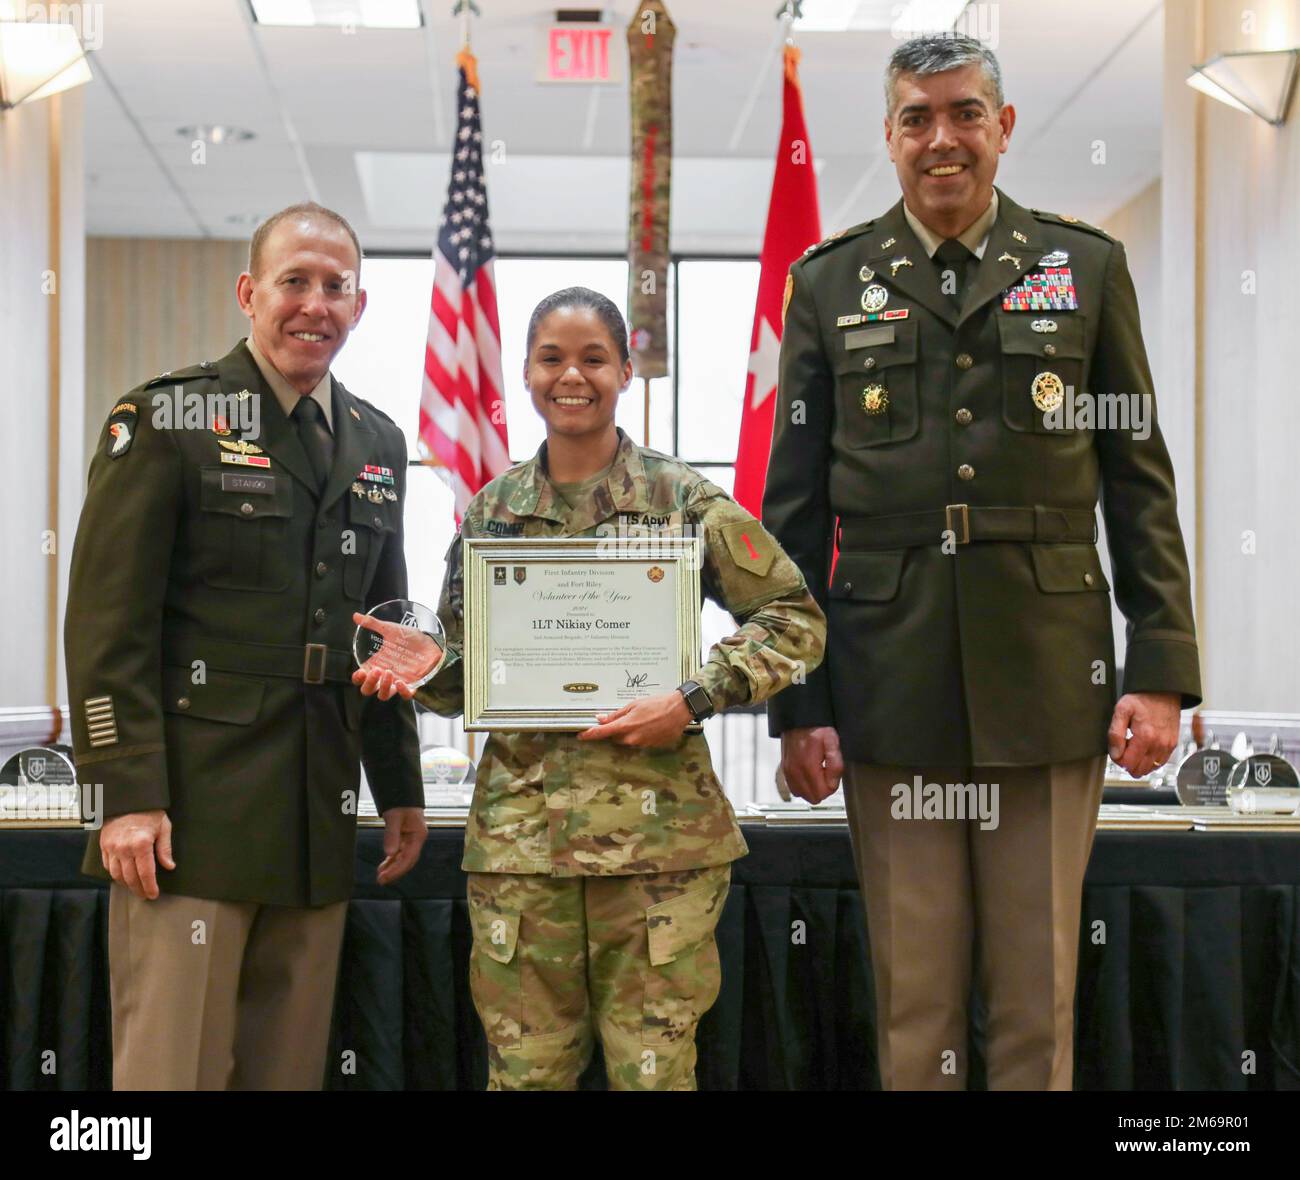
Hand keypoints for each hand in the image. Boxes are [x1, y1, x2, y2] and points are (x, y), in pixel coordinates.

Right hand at [100, 809, 174, 899]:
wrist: (127, 799)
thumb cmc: (149, 812)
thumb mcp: (163, 826)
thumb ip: (165, 848)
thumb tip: (169, 866)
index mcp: (141, 843)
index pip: (145, 873)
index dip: (149, 886)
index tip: (153, 894)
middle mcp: (124, 848)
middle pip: (130, 877)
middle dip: (138, 889)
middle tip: (145, 895)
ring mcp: (112, 848)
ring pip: (116, 875)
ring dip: (126, 884)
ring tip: (135, 888)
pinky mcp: (103, 846)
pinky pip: (108, 866)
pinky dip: (115, 874)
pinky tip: (123, 877)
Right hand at [351, 611, 442, 700]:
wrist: (430, 640)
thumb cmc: (407, 637)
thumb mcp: (389, 629)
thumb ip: (372, 624)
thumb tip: (356, 616)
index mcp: (375, 665)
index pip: (360, 679)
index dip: (357, 678)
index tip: (360, 671)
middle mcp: (384, 676)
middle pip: (368, 690)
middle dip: (369, 683)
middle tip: (376, 671)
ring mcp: (397, 681)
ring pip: (384, 696)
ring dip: (383, 687)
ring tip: (388, 672)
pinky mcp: (412, 684)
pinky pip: (405, 696)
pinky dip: (402, 692)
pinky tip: (400, 682)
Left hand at [377, 805, 427, 885]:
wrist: (403, 796)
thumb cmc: (401, 803)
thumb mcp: (394, 816)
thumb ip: (392, 834)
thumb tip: (388, 853)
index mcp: (418, 835)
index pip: (409, 857)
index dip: (398, 869)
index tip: (386, 876)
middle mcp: (416, 840)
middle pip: (407, 861)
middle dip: (395, 872)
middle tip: (381, 880)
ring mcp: (411, 840)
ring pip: (403, 859)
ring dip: (392, 868)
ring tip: (380, 876)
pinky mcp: (405, 840)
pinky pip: (399, 854)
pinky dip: (391, 861)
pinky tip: (383, 867)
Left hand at [577, 691, 692, 747]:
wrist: (679, 710)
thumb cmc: (657, 704)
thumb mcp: (634, 705)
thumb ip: (616, 714)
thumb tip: (601, 719)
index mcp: (626, 726)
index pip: (602, 733)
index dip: (590, 734)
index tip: (581, 736)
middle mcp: (632, 738)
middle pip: (616, 737)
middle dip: (616, 730)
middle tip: (626, 717)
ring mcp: (642, 744)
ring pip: (628, 740)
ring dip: (630, 732)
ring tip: (643, 719)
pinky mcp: (652, 746)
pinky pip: (640, 742)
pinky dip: (641, 734)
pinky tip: (650, 725)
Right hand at [780, 727, 843, 803]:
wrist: (797, 719)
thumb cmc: (815, 727)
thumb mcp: (832, 741)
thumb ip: (835, 764)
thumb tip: (832, 783)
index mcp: (808, 766)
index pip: (823, 793)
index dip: (832, 785)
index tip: (832, 773)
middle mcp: (795, 772)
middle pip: (813, 798)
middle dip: (823, 789)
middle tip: (826, 774)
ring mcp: (788, 772)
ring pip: (803, 795)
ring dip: (812, 788)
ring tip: (817, 772)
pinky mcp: (784, 770)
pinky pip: (794, 789)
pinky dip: (803, 786)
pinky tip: (809, 774)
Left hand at [1108, 692, 1180, 778]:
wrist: (1164, 692)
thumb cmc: (1143, 699)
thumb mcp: (1122, 710)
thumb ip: (1115, 733)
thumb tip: (1115, 754)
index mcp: (1145, 737)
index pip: (1127, 764)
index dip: (1117, 759)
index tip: (1116, 749)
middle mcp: (1159, 745)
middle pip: (1138, 770)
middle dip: (1127, 763)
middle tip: (1123, 748)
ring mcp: (1167, 747)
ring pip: (1149, 769)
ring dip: (1138, 763)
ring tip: (1133, 747)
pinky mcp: (1172, 746)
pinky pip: (1159, 764)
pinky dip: (1149, 761)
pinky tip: (1143, 750)